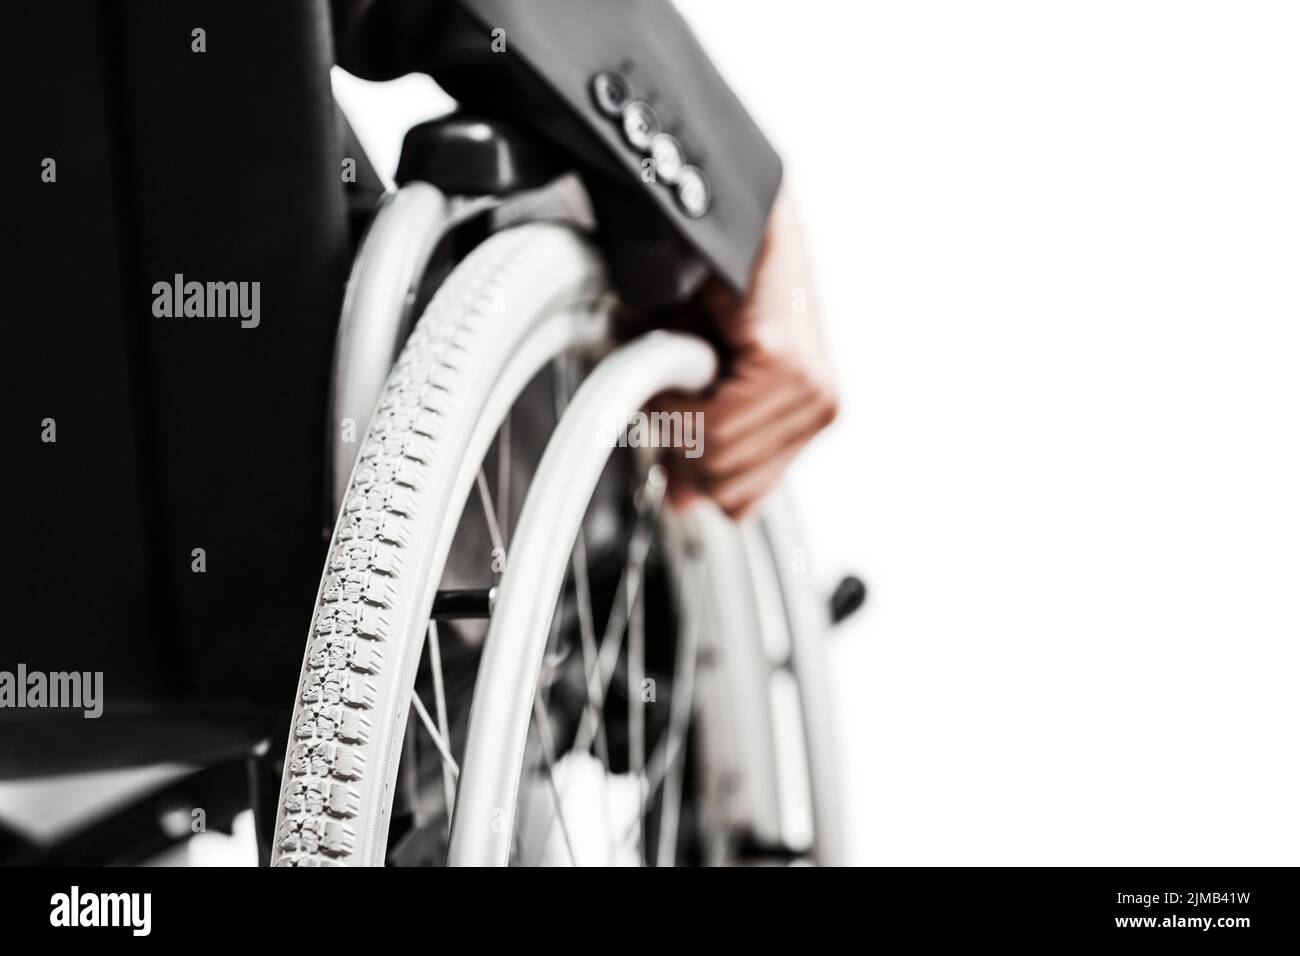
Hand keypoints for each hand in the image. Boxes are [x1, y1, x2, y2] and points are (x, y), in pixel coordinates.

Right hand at [653, 186, 838, 519]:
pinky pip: (712, 427)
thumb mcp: (700, 380)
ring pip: (716, 461)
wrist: (720, 210)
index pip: (741, 503)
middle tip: (669, 384)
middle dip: (679, 445)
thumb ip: (698, 443)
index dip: (688, 473)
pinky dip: (674, 397)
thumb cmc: (707, 283)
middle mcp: (820, 407)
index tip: (668, 421)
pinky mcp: (788, 366)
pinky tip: (680, 353)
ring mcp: (810, 389)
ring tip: (677, 360)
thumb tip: (683, 499)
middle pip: (725, 489)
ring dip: (673, 415)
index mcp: (805, 416)